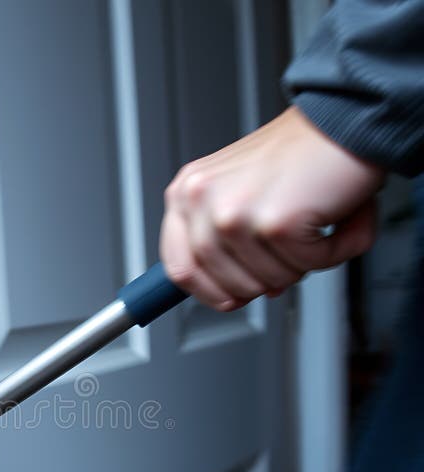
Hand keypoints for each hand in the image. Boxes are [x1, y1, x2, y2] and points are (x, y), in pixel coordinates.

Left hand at [159, 105, 384, 310]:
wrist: (348, 119)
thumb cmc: (299, 153)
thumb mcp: (238, 193)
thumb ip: (224, 246)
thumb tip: (234, 295)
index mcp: (186, 193)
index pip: (179, 268)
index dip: (209, 291)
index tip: (228, 295)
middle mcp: (202, 200)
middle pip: (224, 286)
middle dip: (265, 279)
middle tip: (289, 247)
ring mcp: (233, 213)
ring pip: (265, 283)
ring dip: (301, 263)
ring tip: (311, 224)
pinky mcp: (274, 223)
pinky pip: (305, 267)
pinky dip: (332, 250)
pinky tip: (332, 219)